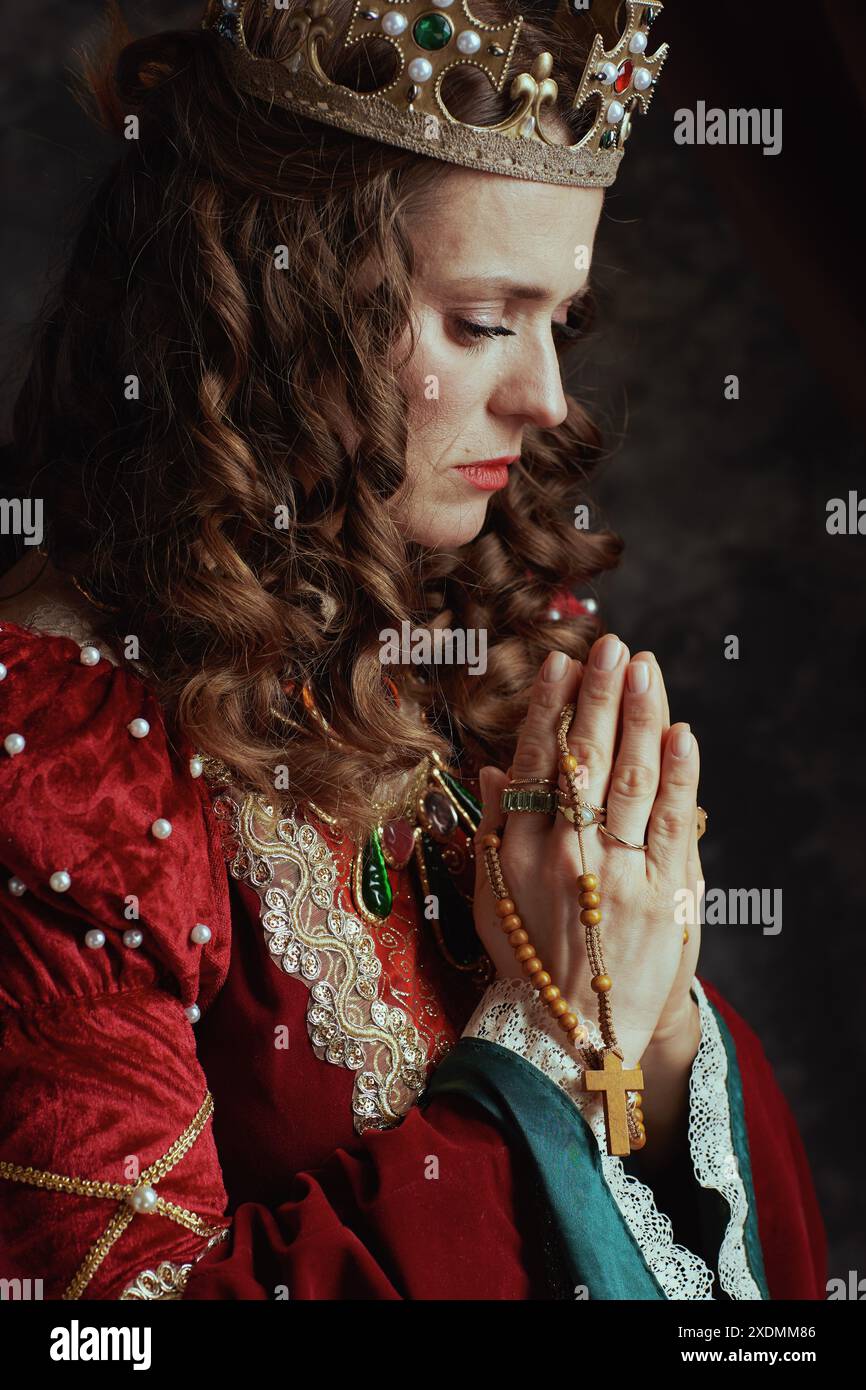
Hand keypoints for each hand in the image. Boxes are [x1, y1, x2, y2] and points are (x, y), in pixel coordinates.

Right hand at [472, 634, 701, 1064]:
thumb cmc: (530, 961)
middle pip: (586, 760)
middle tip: (610, 645)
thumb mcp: (492, 898)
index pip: (535, 764)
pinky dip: (679, 776)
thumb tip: (491, 768)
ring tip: (644, 668)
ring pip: (632, 780)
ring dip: (640, 717)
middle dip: (599, 696)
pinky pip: (673, 823)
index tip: (559, 662)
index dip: (548, 708)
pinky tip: (681, 732)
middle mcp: (567, 856)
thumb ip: (494, 829)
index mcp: (520, 852)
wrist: (577, 1038)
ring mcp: (619, 873)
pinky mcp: (665, 894)